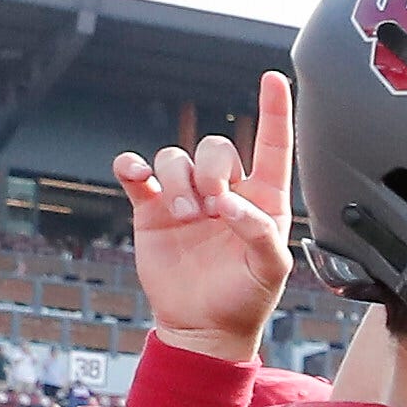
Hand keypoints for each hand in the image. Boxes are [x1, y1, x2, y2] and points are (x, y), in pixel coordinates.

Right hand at [113, 71, 294, 362]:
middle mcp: (224, 192)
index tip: (274, 79)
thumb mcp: (271, 270)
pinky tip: (134, 174)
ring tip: (187, 215)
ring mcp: (186, 198)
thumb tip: (231, 205)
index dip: (274, 112)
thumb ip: (260, 233)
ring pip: (176, 157)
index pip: (272, 147)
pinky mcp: (152, 208)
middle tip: (213, 207)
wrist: (204, 327)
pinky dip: (132, 165)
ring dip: (178, 180)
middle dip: (213, 168)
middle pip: (216, 148)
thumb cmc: (246, 298)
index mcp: (263, 200)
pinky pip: (137, 170)